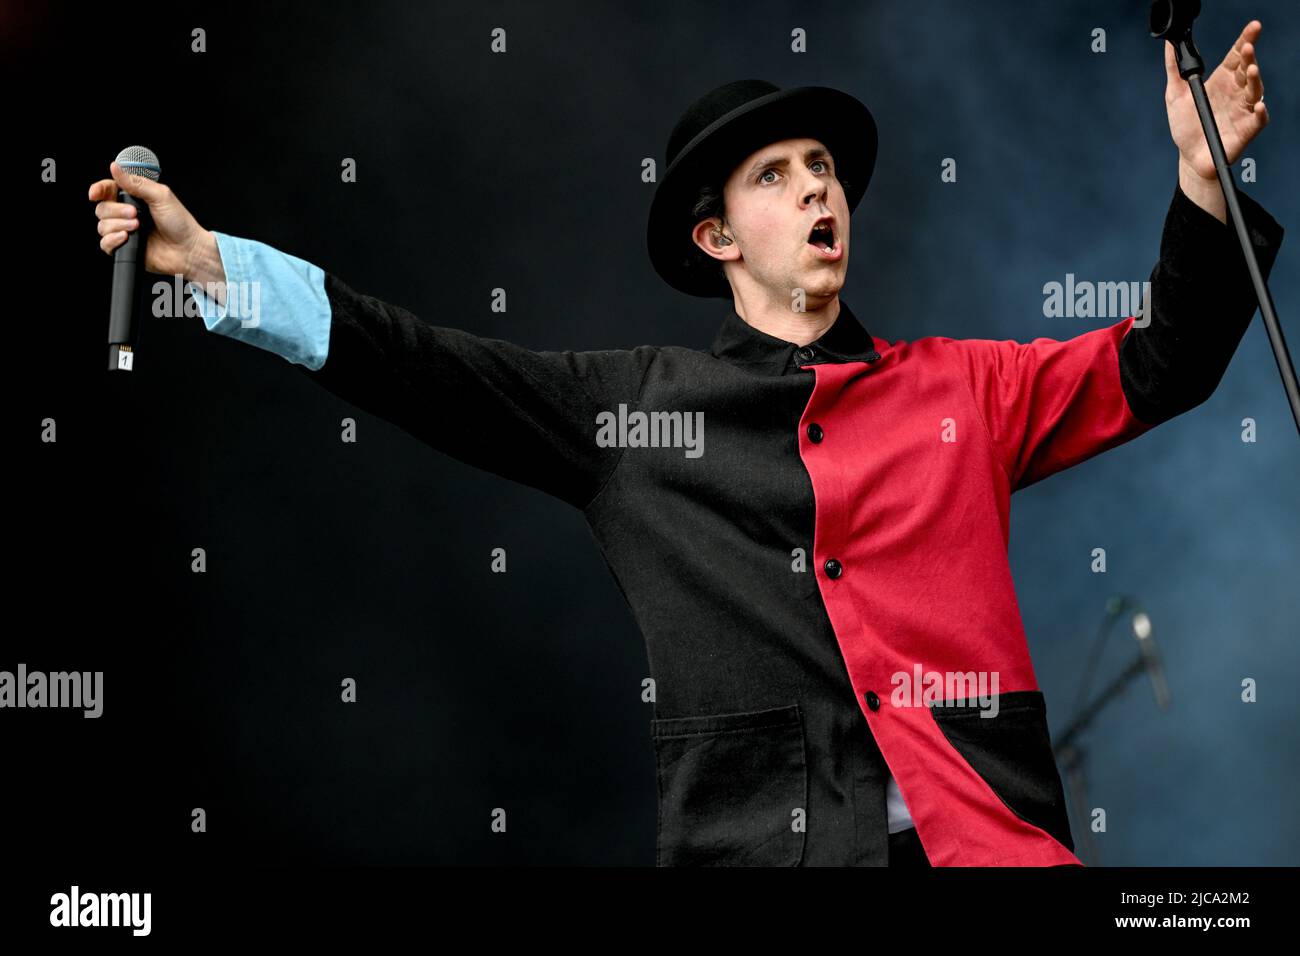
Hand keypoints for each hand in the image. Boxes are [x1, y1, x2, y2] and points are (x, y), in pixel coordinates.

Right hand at [88, 161, 212, 278]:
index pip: (107, 190)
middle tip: (135, 215)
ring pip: (102, 226)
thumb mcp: (160, 196)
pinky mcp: (125, 248)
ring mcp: (124, 231)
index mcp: (134, 198)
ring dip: (118, 225)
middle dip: (116, 211)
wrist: (188, 250)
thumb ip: (136, 183)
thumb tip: (115, 167)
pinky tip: (126, 238)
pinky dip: (113, 240)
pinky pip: (105, 244)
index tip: (95, 194)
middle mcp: (126, 214)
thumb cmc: (180, 223)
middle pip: (102, 208)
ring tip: (137, 227)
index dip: (98, 190)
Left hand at [1165, 20, 1268, 181]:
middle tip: (1248, 46)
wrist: (1189, 157)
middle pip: (1247, 68)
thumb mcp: (1175, 95)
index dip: (1244, 40)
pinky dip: (1260, 111)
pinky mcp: (1247, 128)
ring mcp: (1243, 109)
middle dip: (1249, 56)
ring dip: (1255, 79)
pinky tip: (1258, 105)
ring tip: (1251, 70)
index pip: (1236, 56)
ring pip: (1254, 90)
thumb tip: (1169, 45)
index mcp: (1221, 81)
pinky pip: (1258, 118)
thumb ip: (1173, 70)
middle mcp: (1235, 92)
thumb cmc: (1185, 126)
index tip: (1252, 27)